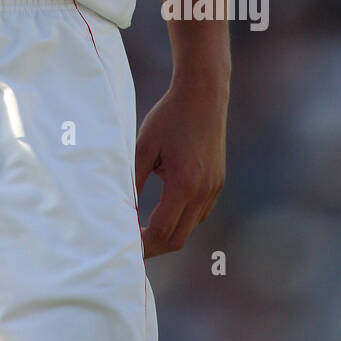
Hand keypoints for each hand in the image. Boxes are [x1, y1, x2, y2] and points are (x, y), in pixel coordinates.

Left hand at [134, 76, 227, 257]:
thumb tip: (122, 210)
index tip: (124, 242)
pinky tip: (165, 207)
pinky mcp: (217, 183)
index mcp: (183, 185)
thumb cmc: (169, 117)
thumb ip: (133, 181)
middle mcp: (203, 192)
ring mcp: (214, 189)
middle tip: (132, 242)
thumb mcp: (143, 146)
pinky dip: (182, 217)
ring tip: (144, 226)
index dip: (141, 244)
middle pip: (178, 239)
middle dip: (154, 246)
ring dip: (168, 232)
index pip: (161, 231)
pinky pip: (199, 213)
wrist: (203, 95)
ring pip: (191, 227)